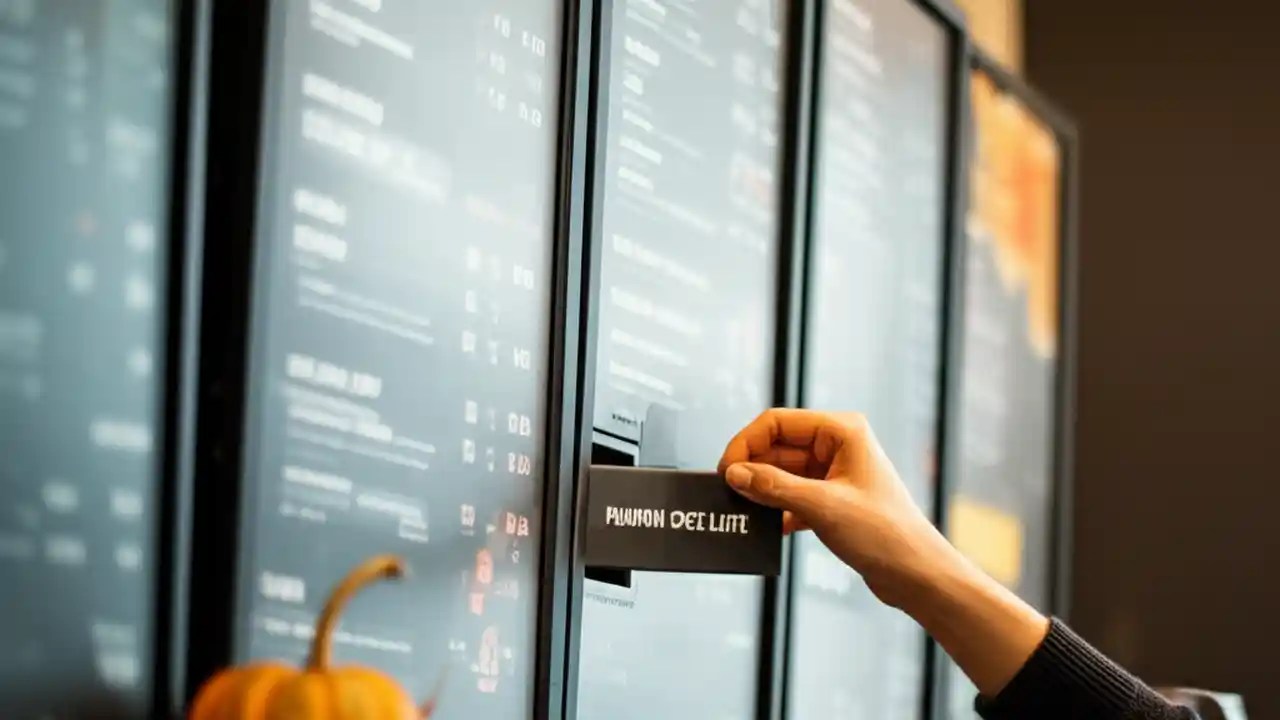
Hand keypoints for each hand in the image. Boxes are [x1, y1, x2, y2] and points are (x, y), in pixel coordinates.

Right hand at [719, 408, 1049, 696]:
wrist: (917, 574)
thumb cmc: (886, 534)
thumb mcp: (822, 507)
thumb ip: (774, 487)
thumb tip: (736, 474)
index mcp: (842, 431)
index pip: (778, 422)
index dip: (746, 443)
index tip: (726, 470)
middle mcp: (838, 446)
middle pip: (777, 446)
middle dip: (752, 468)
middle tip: (728, 493)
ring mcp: (834, 474)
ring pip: (782, 473)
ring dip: (762, 490)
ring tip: (742, 510)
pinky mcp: (831, 500)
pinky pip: (792, 495)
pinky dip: (776, 508)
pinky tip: (765, 527)